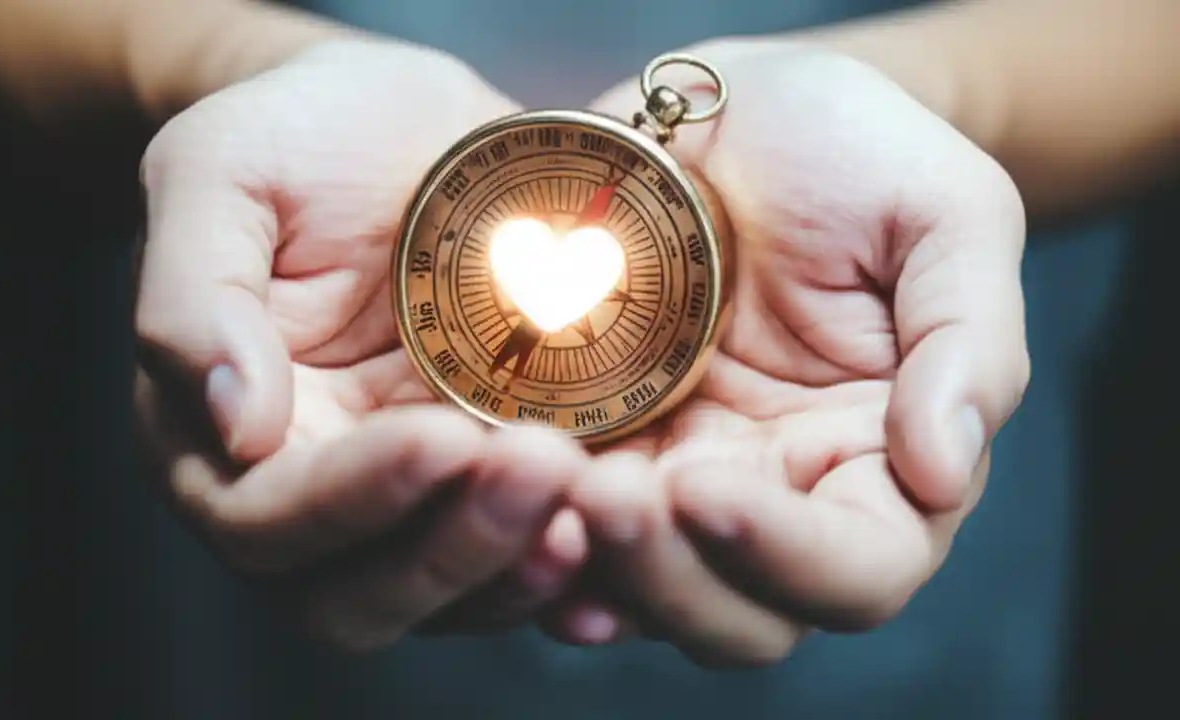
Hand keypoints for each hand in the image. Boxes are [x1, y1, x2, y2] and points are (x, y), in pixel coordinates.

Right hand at [134, 39, 591, 651]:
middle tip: (542, 469)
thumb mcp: (216, 176)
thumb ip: (193, 297)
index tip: (445, 438)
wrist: (394, 127)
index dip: (355, 496)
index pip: (267, 517)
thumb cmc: (291, 141)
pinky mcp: (482, 484)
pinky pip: (518, 557)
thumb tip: (233, 423)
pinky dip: (566, 558)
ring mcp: (404, 500)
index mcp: (223, 436)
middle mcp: (308, 494)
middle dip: (453, 546)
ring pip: (447, 596)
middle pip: (359, 595)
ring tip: (594, 501)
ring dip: (519, 563)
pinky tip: (618, 517)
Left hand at [544, 42, 1028, 662]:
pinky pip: (562, 529)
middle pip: (741, 616)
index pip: (862, 567)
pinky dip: (527, 536)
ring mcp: (679, 480)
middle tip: (605, 497)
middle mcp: (779, 495)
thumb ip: (970, 345)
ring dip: (591, 566)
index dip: (789, 556)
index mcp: (878, 461)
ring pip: (644, 590)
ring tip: (540, 492)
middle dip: (669, 575)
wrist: (731, 110)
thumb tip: (945, 470)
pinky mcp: (601, 448)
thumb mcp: (945, 215)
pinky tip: (493, 499)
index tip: (705, 490)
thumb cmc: (852, 152)